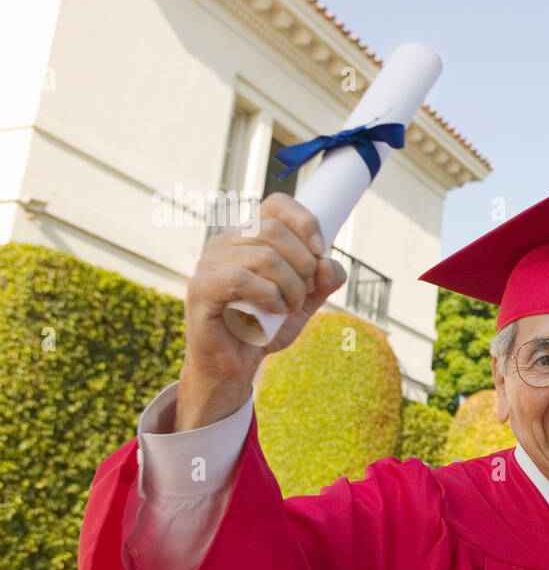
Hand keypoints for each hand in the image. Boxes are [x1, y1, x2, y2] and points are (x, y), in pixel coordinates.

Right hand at [176, 193, 347, 430]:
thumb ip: (324, 279)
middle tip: (303, 293)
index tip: (320, 250)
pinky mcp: (200, 289)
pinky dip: (268, 295)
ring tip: (289, 307)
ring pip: (263, 256)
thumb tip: (327, 263)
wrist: (235, 365)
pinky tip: (274, 310)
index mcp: (248, 237)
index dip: (305, 221)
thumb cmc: (266, 327)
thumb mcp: (306, 300)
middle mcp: (225, 243)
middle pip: (274, 230)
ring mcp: (209, 263)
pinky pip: (240, 279)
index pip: (277, 204)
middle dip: (303, 263)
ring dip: (290, 286)